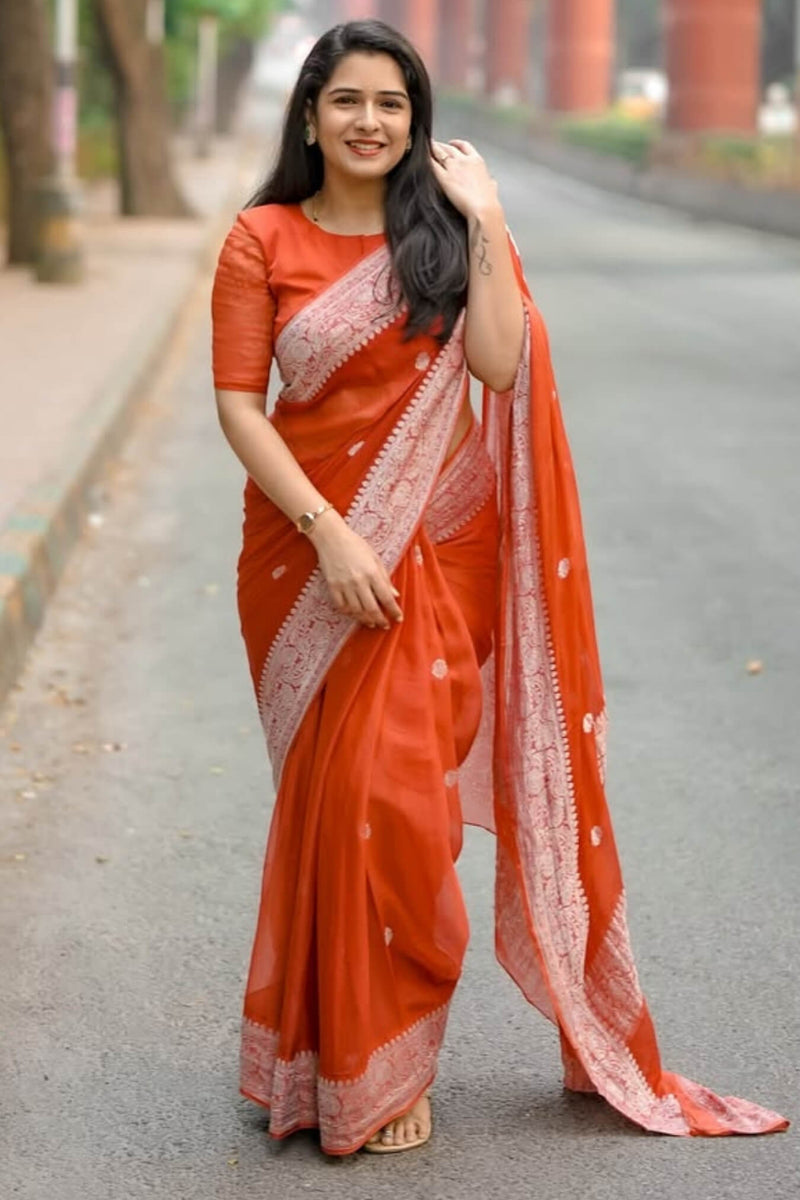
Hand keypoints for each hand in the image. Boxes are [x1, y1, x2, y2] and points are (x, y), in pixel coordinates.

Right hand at [309, 513, 402, 630]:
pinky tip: (355, 614)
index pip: (386, 598)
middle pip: (372, 609)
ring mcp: (344, 585)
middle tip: (384, 625)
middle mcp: (359, 581)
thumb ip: (385, 577)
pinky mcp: (332, 586)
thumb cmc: (356, 544)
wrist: (331, 537)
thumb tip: (394, 594)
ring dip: (365, 620)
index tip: (398, 619)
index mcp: (372, 572)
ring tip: (371, 623)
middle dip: (380, 620)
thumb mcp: (375, 557)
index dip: (394, 611)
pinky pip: (341, 606)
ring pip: (356, 611)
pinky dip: (349, 613)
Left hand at [430, 139, 499, 217]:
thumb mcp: (492, 187)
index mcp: (476, 161)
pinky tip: (421, 158)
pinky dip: (427, 160)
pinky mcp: (444, 178)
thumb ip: (489, 182)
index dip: (456, 143)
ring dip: (432, 148)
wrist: (483, 207)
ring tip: (425, 147)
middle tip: (433, 145)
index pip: (464, 146)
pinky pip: (432, 165)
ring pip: (439, 152)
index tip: (451, 144)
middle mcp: (464, 160)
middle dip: (441, 145)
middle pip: (449, 148)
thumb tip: (491, 182)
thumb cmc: (488, 200)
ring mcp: (453, 168)